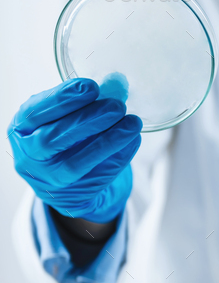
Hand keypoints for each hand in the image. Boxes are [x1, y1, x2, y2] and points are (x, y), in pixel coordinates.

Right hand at [8, 78, 141, 222]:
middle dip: (88, 120)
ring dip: (108, 141)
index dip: (63, 99)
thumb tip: (117, 85)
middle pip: (53, 139)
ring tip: (132, 123)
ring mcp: (49, 181)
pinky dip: (119, 157)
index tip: (92, 87)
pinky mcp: (73, 197)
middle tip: (117, 106)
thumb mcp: (64, 118)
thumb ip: (84, 103)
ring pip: (76, 163)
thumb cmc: (66, 140)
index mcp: (20, 130)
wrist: (70, 184)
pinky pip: (97, 177)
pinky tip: (133, 140)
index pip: (35, 113)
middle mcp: (28, 158)